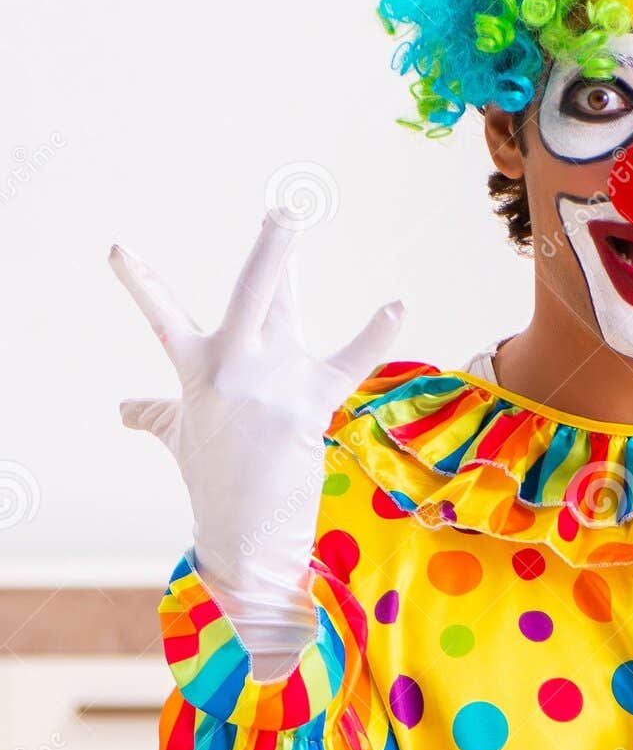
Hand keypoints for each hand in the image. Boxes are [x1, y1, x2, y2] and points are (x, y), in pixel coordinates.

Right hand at [112, 213, 403, 661]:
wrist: (242, 537)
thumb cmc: (214, 481)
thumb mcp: (181, 437)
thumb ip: (156, 413)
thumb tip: (123, 410)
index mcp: (198, 371)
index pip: (163, 318)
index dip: (140, 283)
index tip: (116, 249)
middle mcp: (230, 369)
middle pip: (245, 296)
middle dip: (266, 253)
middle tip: (281, 212)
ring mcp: (267, 384)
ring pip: (278, 310)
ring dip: (282, 265)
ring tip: (290, 217)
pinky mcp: (306, 406)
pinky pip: (347, 361)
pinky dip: (376, 332)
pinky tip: (399, 304)